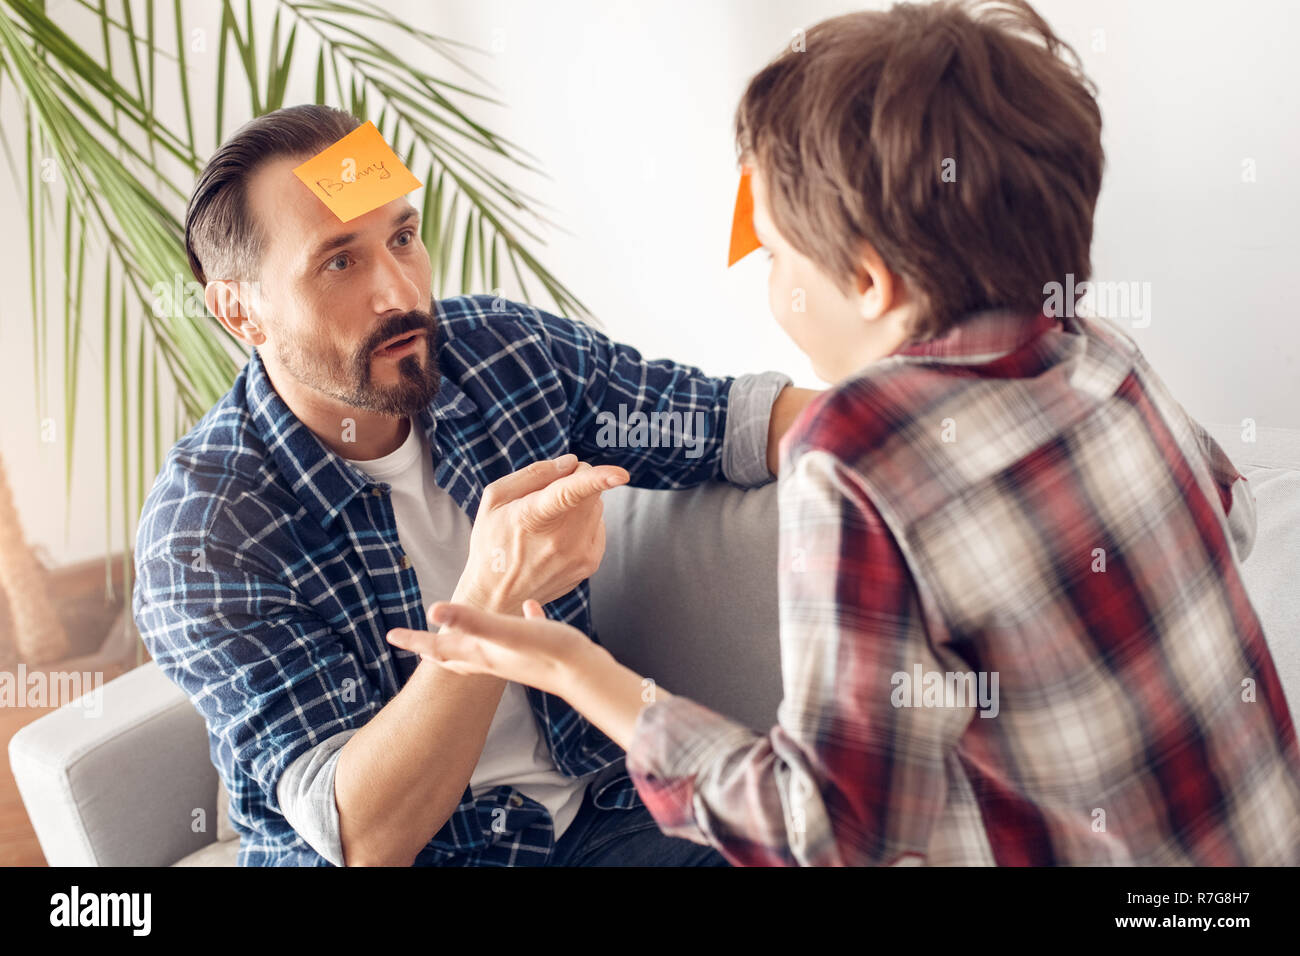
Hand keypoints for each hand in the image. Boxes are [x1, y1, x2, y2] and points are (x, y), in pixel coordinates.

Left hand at [388, 599, 596, 697]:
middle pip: (456, 655)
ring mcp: (517, 656)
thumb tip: (432, 610)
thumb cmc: (547, 651)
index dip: (413, 641)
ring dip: (470, 641)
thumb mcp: (504, 631)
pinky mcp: (541, 647)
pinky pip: (526, 630)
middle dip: (435, 648)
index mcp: (481, 653)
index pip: (438, 648)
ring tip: (464, 632)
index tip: (390, 636)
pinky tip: (531, 607)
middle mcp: (494, 658)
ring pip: (486, 648)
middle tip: (417, 643)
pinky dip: (523, 618)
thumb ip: (470, 620)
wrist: (586, 675)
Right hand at [456, 454, 628, 614]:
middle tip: (547, 495)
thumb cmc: (492, 542)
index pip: (569, 493)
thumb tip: (572, 463)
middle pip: (590, 491)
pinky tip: (558, 538)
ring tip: (548, 524)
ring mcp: (578, 556)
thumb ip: (534, 474)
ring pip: (596, 507)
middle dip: (576, 481)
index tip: (622, 474)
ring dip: (579, 504)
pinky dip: (583, 524)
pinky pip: (598, 526)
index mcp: (532, 518)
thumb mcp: (495, 500)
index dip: (598, 479)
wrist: (497, 596)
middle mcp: (560, 540)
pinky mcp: (590, 565)